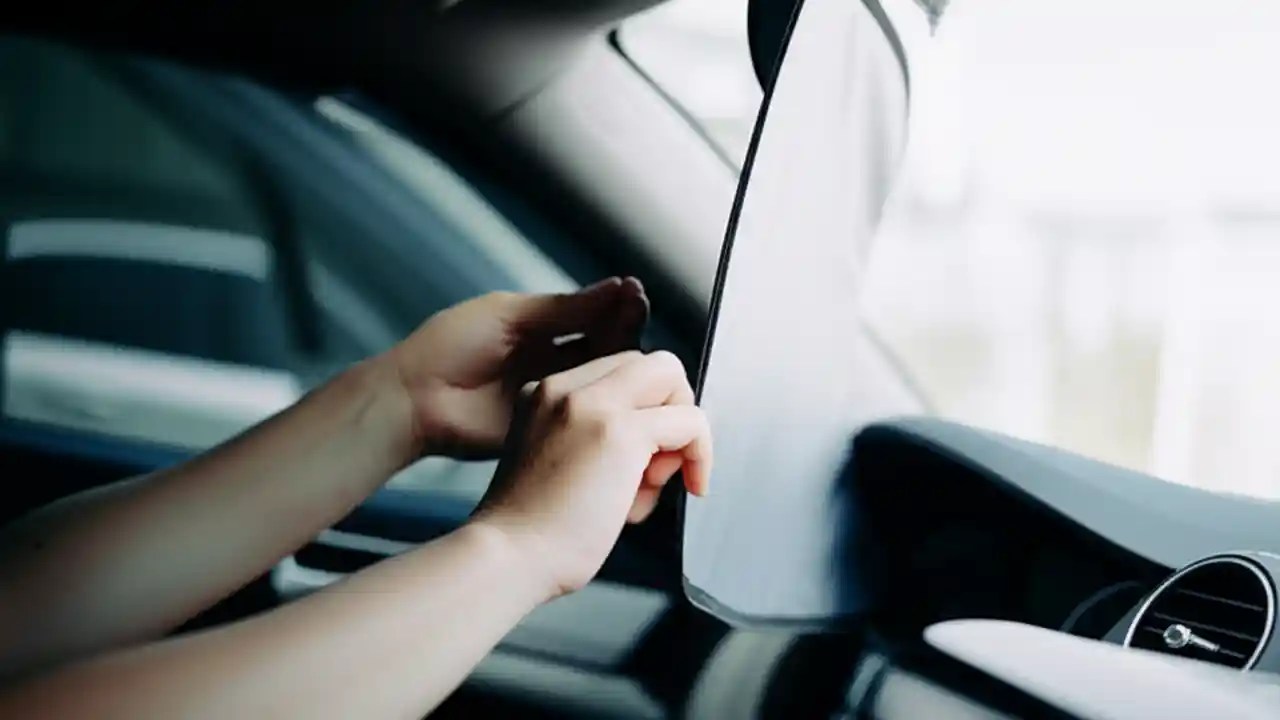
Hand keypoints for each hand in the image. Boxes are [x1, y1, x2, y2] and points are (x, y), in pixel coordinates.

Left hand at [390, 278, 648, 458]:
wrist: (415, 398)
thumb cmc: (449, 347)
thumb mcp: (509, 315)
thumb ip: (563, 308)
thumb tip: (616, 288)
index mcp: (540, 327)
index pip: (591, 313)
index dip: (614, 304)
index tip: (633, 292)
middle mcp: (551, 360)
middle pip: (604, 343)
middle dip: (624, 326)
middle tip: (638, 310)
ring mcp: (553, 392)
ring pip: (602, 375)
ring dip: (623, 358)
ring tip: (637, 343)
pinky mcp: (550, 423)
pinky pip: (588, 411)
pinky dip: (610, 399)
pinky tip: (624, 386)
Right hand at [471, 351, 711, 599]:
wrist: (509, 556)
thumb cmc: (533, 530)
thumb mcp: (555, 460)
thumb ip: (594, 436)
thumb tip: (658, 440)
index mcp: (545, 393)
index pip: (621, 371)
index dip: (645, 409)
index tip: (642, 456)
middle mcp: (565, 387)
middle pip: (652, 366)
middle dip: (670, 414)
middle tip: (654, 468)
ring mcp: (592, 404)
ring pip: (673, 382)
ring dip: (679, 439)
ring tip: (643, 490)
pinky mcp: (622, 431)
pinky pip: (690, 421)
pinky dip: (699, 454)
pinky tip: (682, 488)